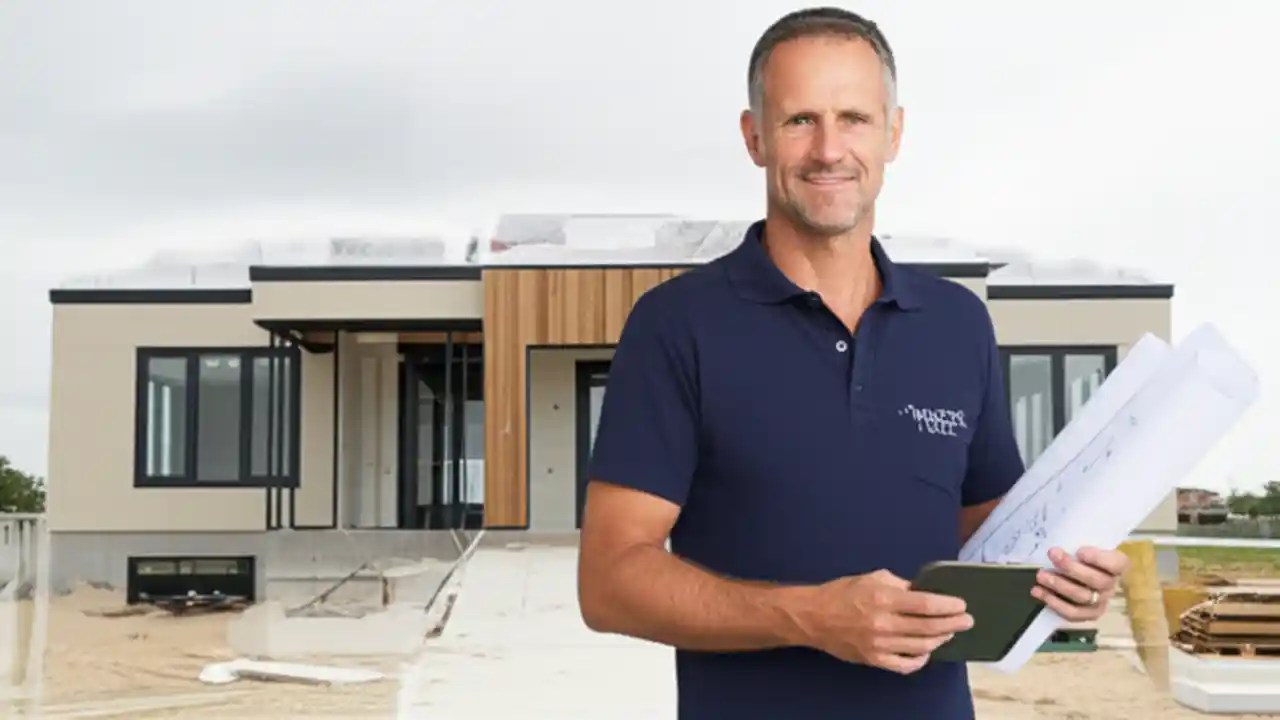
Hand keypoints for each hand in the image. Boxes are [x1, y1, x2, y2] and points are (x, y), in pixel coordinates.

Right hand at [804, 569, 973, 674]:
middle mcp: (884, 623)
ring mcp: (879, 645)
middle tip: (967, 621)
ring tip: (948, 633)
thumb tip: (922, 591)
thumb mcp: (871, 578)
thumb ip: (899, 584)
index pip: (926, 605)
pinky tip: (926, 652)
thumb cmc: (842, 593)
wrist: (815, 617)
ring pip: (921, 647)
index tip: (961, 605)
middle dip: (953, 624)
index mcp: (884, 598)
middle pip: (929, 627)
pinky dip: (920, 660)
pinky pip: (905, 665)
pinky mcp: (874, 659)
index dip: (948, 606)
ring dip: (940, 640)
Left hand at [1032, 546, 1128, 621]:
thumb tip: (1058, 549)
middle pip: (1096, 581)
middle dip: (1071, 568)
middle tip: (1052, 555)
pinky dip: (1054, 602)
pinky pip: (1073, 613)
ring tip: (1041, 575)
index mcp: (1118, 565)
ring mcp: (1101, 602)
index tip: (1080, 551)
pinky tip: (1038, 591)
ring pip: (1082, 597)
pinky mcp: (1088, 615)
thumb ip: (1076, 544)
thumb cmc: (1083, 554)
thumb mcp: (1083, 544)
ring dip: (1059, 585)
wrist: (1082, 572)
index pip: (1117, 564)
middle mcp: (1112, 585)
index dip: (1099, 559)